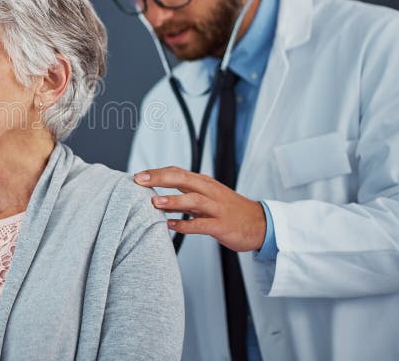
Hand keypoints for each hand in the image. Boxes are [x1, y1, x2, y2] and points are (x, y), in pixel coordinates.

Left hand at [134, 166, 265, 251]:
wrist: (260, 224)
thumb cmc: (229, 210)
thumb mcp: (208, 196)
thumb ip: (186, 193)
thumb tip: (159, 191)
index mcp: (204, 183)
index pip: (177, 171)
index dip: (157, 172)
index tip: (137, 176)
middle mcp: (209, 191)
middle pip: (182, 178)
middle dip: (159, 178)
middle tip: (139, 181)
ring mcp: (217, 208)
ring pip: (193, 200)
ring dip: (173, 201)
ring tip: (154, 203)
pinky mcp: (222, 225)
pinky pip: (201, 225)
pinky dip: (185, 225)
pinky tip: (170, 226)